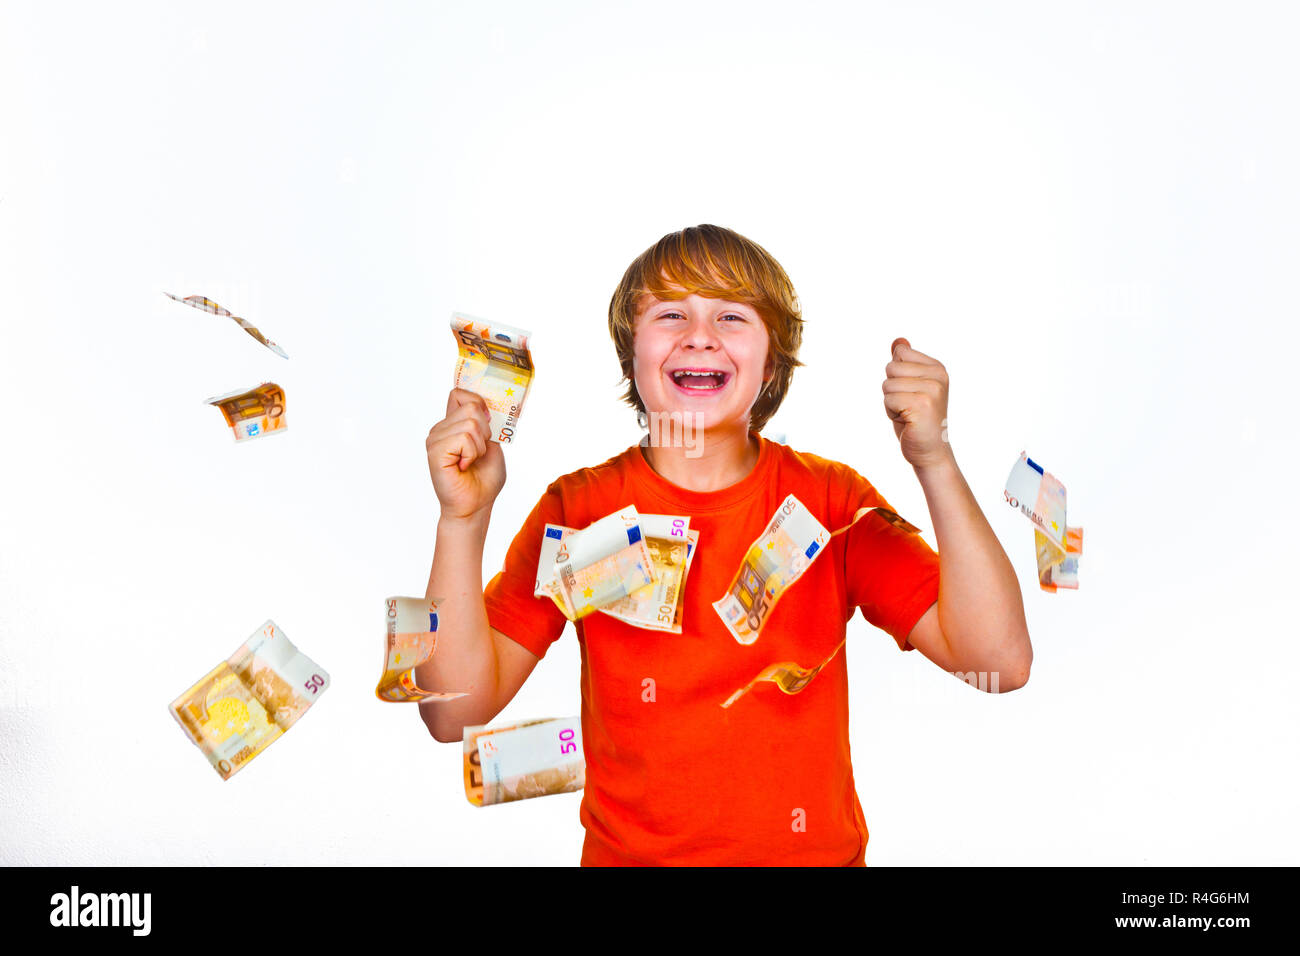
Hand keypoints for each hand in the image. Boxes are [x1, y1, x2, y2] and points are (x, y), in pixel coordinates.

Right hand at [426, 389, 505, 520]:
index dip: (478, 402)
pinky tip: (463, 467)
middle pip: (472, 405)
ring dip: (479, 447)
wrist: (476, 505)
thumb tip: (485, 405)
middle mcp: (441, 429)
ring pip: (470, 423)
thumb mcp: (492, 444)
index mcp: (453, 424)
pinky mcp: (435, 451)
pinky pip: (463, 438)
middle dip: (485, 432)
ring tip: (470, 462)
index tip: (488, 424)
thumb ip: (487, 423)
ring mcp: (435, 439)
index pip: (459, 393)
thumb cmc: (483, 479)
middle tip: (477, 453)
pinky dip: (471, 454)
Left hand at [882, 338, 951, 469]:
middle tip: (908, 406)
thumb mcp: (909, 386)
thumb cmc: (916, 419)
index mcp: (937, 367)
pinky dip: (891, 413)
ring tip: (908, 414)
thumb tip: (899, 340)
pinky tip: (907, 421)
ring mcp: (932, 389)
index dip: (896, 376)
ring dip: (891, 403)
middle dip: (891, 390)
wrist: (929, 450)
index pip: (900, 354)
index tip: (911, 393)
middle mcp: (938, 376)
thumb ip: (905, 362)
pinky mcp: (923, 404)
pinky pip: (888, 399)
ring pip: (888, 384)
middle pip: (891, 368)